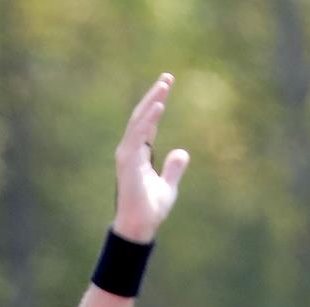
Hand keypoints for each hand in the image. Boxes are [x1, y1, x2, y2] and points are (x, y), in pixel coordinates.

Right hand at [113, 72, 190, 244]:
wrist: (140, 227)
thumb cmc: (150, 210)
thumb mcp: (168, 186)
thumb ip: (173, 168)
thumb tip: (182, 153)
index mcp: (139, 154)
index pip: (148, 123)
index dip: (157, 104)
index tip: (167, 86)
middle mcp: (130, 151)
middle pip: (142, 116)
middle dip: (154, 95)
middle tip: (168, 77)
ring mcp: (127, 155)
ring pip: (139, 121)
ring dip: (152, 101)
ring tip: (165, 84)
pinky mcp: (127, 161)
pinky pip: (138, 135)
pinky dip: (148, 120)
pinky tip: (159, 105)